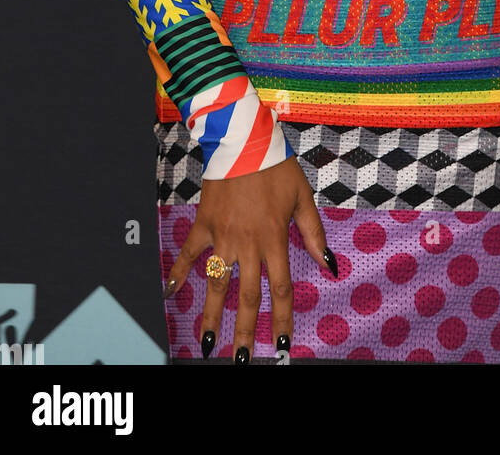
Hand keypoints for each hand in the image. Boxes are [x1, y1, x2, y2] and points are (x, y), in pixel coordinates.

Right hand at [163, 154, 335, 362]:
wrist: (244, 140)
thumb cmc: (277, 166)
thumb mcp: (303, 196)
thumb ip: (313, 233)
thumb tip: (328, 264)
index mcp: (275, 238)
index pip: (279, 289)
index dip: (280, 319)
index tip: (280, 344)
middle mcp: (248, 243)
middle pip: (246, 296)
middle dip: (243, 331)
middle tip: (239, 360)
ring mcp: (223, 236)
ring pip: (217, 283)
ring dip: (211, 315)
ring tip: (207, 343)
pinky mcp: (204, 224)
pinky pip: (189, 252)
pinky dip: (180, 271)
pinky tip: (171, 292)